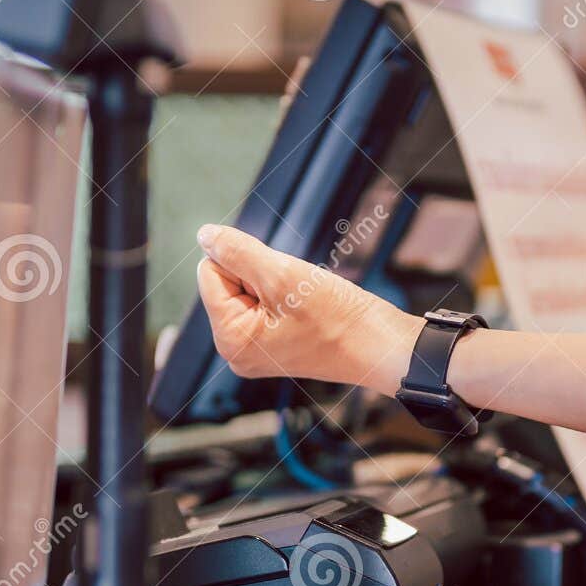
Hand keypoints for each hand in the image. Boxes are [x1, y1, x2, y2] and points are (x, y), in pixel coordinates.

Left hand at [194, 224, 419, 396]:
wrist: (381, 346)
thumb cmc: (339, 319)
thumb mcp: (283, 275)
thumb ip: (238, 252)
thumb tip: (205, 235)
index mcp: (231, 341)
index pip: (210, 272)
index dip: (245, 263)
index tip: (281, 284)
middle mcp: (236, 351)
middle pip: (225, 282)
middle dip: (259, 276)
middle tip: (296, 295)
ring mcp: (253, 349)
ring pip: (246, 289)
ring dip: (274, 283)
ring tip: (304, 304)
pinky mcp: (271, 344)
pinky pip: (263, 302)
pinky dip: (283, 295)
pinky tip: (305, 309)